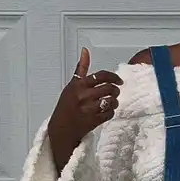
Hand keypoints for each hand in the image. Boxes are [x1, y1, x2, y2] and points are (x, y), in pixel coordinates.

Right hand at [48, 48, 123, 172]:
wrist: (61, 129)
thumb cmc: (66, 106)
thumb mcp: (71, 85)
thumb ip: (81, 69)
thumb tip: (85, 51)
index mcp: (79, 85)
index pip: (101, 76)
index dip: (113, 77)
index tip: (119, 80)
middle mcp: (84, 96)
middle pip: (109, 88)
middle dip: (116, 90)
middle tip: (115, 92)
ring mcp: (89, 109)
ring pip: (111, 101)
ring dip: (115, 101)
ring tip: (112, 102)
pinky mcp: (93, 121)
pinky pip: (109, 114)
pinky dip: (111, 112)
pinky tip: (107, 111)